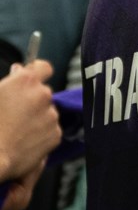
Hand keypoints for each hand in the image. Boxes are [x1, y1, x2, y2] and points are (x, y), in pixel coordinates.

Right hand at [0, 61, 58, 209]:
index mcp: (26, 81)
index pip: (44, 67)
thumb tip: (18, 69)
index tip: (33, 78)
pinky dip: (41, 134)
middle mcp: (43, 94)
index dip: (38, 72)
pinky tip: (24, 141)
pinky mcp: (55, 134)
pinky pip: (50, 130)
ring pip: (47, 112)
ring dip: (37, 117)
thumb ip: (9, 81)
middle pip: (43, 93)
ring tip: (16, 130)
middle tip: (15, 113)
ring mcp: (51, 115)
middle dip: (33, 100)